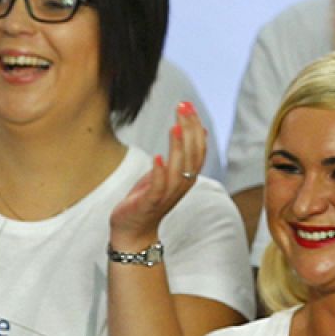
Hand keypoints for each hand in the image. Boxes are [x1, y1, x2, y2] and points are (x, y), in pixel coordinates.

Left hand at [110, 102, 204, 248]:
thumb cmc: (149, 199)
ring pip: (178, 169)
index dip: (195, 126)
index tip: (187, 104)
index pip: (198, 148)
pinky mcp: (150, 203)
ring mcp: (166, 195)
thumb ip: (183, 153)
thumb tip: (200, 130)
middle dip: (189, 129)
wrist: (133, 231)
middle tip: (182, 106)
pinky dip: (159, 172)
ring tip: (175, 125)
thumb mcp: (168, 172)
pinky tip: (157, 157)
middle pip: (192, 155)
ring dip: (178, 147)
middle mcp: (181, 185)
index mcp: (187, 177)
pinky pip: (158, 187)